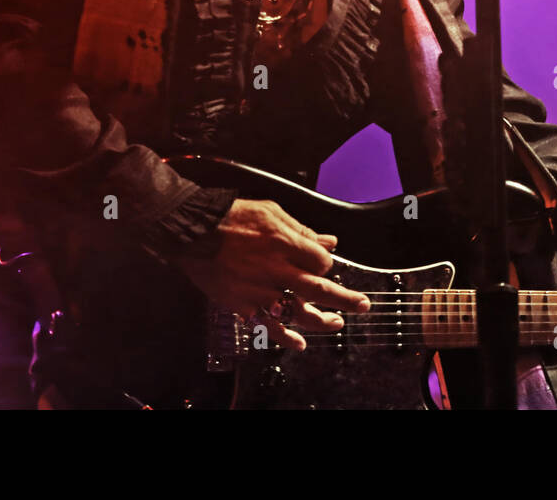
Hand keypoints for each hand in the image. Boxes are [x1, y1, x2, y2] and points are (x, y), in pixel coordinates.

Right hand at [176, 199, 369, 351]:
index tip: (322, 263)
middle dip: (345, 299)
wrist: (194, 231)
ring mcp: (260, 289)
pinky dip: (285, 337)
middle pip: (318, 289)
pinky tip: (300, 344)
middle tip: (362, 305)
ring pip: (298, 312)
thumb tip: (330, 241)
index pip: (321, 261)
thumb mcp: (272, 212)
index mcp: (284, 243)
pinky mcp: (243, 304)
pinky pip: (268, 326)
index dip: (326, 263)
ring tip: (337, 324)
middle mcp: (276, 269)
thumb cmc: (232, 217)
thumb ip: (302, 230)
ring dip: (321, 321)